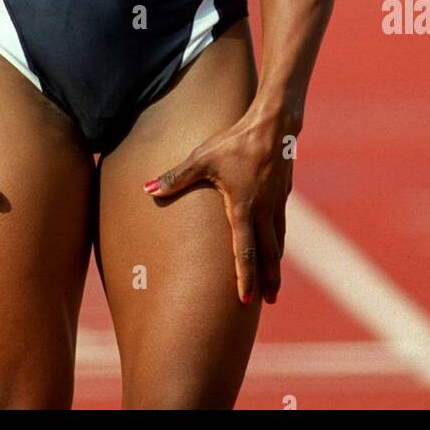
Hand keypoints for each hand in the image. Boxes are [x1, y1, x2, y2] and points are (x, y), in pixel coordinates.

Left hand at [143, 113, 295, 304]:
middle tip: (268, 303)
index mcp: (243, 209)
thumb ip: (175, 177)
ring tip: (274, 283)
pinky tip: (277, 246)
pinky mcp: (283, 193)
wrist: (273, 125)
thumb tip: (147, 188)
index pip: (244, 251)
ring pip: (277, 242)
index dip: (245, 278)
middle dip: (267, 280)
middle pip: (267, 254)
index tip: (246, 301)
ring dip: (275, 264)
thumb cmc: (235, 142)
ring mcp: (276, 203)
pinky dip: (279, 242)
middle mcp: (263, 211)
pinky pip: (281, 225)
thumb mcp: (201, 158)